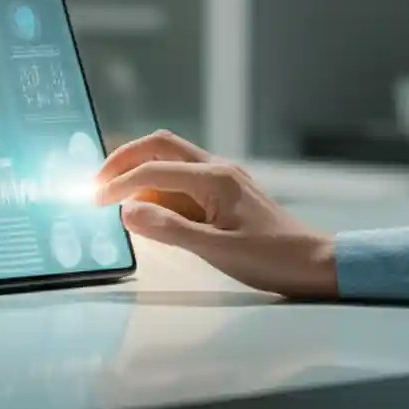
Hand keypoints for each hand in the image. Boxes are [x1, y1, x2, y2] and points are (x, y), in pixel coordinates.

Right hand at [95, 130, 337, 298]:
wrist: (314, 263)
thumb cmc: (272, 258)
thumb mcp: (217, 251)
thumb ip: (169, 229)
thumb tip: (126, 212)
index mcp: (215, 179)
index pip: (153, 171)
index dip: (119, 183)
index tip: (94, 201)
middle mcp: (217, 169)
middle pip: (159, 145)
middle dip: (123, 158)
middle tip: (96, 182)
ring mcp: (222, 178)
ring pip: (170, 158)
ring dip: (139, 170)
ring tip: (114, 194)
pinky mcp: (223, 192)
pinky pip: (182, 178)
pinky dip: (157, 186)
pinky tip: (146, 208)